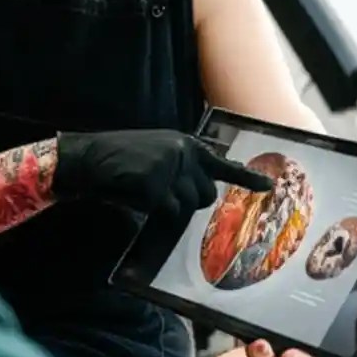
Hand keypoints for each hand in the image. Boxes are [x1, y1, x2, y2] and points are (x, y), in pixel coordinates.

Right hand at [52, 131, 272, 217]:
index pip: (222, 164)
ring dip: (169, 207)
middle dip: (188, 200)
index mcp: (185, 144)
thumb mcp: (157, 153)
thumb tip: (204, 189)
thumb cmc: (120, 161)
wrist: (88, 159)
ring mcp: (170, 168)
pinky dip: (154, 212)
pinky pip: (168, 213)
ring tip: (144, 190)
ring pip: (188, 205)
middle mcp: (183, 153)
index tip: (269, 186)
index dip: (247, 177)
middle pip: (206, 194)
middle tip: (161, 194)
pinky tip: (136, 196)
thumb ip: (183, 166)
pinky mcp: (156, 186)